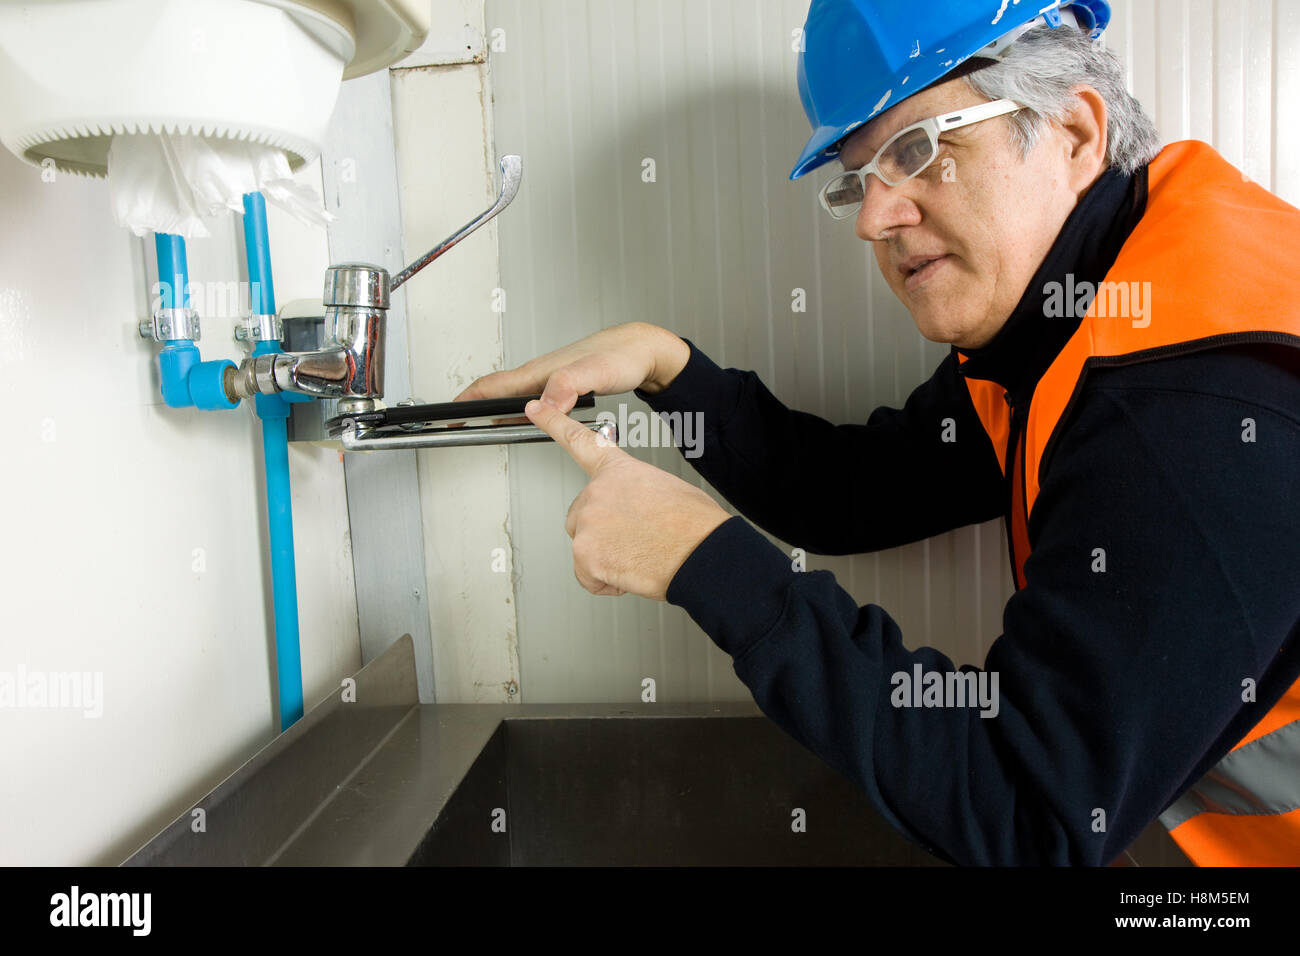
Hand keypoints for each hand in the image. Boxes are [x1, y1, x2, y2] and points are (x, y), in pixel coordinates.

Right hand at [448, 322, 689, 424]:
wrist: (643, 349)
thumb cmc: (622, 355)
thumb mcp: (596, 371)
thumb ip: (569, 384)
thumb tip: (543, 404)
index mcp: (541, 371)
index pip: (494, 385)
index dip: (467, 399)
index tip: (448, 415)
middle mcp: (542, 374)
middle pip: (498, 392)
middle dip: (473, 409)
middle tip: (457, 427)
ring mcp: (552, 381)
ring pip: (515, 398)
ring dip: (495, 412)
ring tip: (481, 428)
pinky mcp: (564, 388)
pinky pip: (534, 402)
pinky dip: (522, 414)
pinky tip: (527, 423)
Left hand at [525, 397, 729, 600]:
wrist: (705, 554)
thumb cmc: (694, 525)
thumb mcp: (665, 489)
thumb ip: (633, 493)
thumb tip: (632, 510)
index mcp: (618, 471)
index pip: (580, 441)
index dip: (554, 423)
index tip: (534, 409)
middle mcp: (597, 492)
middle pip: (582, 515)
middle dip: (604, 532)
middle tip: (637, 539)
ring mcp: (589, 523)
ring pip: (585, 547)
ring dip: (607, 557)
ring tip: (640, 554)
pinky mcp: (586, 555)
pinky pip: (588, 576)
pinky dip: (607, 581)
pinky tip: (632, 570)